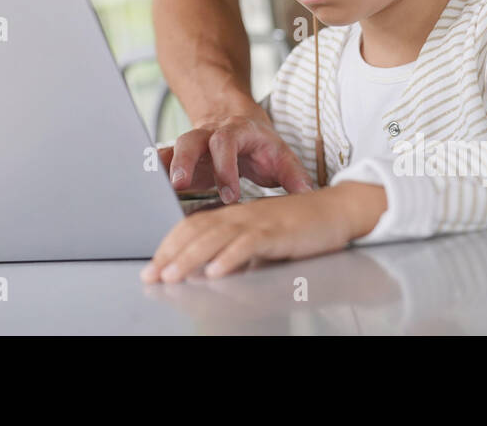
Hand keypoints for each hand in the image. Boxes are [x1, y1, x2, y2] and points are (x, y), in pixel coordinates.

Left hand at [140, 182, 386, 281]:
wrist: (333, 210)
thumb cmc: (295, 226)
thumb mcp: (257, 237)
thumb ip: (233, 249)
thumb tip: (207, 270)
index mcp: (232, 215)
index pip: (191, 227)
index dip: (169, 246)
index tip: (153, 268)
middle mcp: (239, 214)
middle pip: (196, 232)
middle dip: (171, 255)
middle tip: (152, 276)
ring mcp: (256, 222)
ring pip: (215, 238)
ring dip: (191, 259)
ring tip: (173, 276)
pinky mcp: (276, 232)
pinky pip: (248, 244)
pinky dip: (230, 258)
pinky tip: (216, 272)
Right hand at [157, 111, 313, 203]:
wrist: (235, 118)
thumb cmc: (259, 144)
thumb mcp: (280, 154)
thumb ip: (293, 174)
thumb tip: (307, 194)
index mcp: (236, 132)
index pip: (227, 144)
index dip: (226, 168)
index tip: (230, 195)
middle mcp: (209, 134)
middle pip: (192, 140)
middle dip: (184, 161)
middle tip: (179, 183)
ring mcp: (191, 144)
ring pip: (172, 147)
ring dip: (163, 166)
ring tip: (155, 185)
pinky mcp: (178, 156)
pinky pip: (161, 159)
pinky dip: (151, 170)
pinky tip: (141, 184)